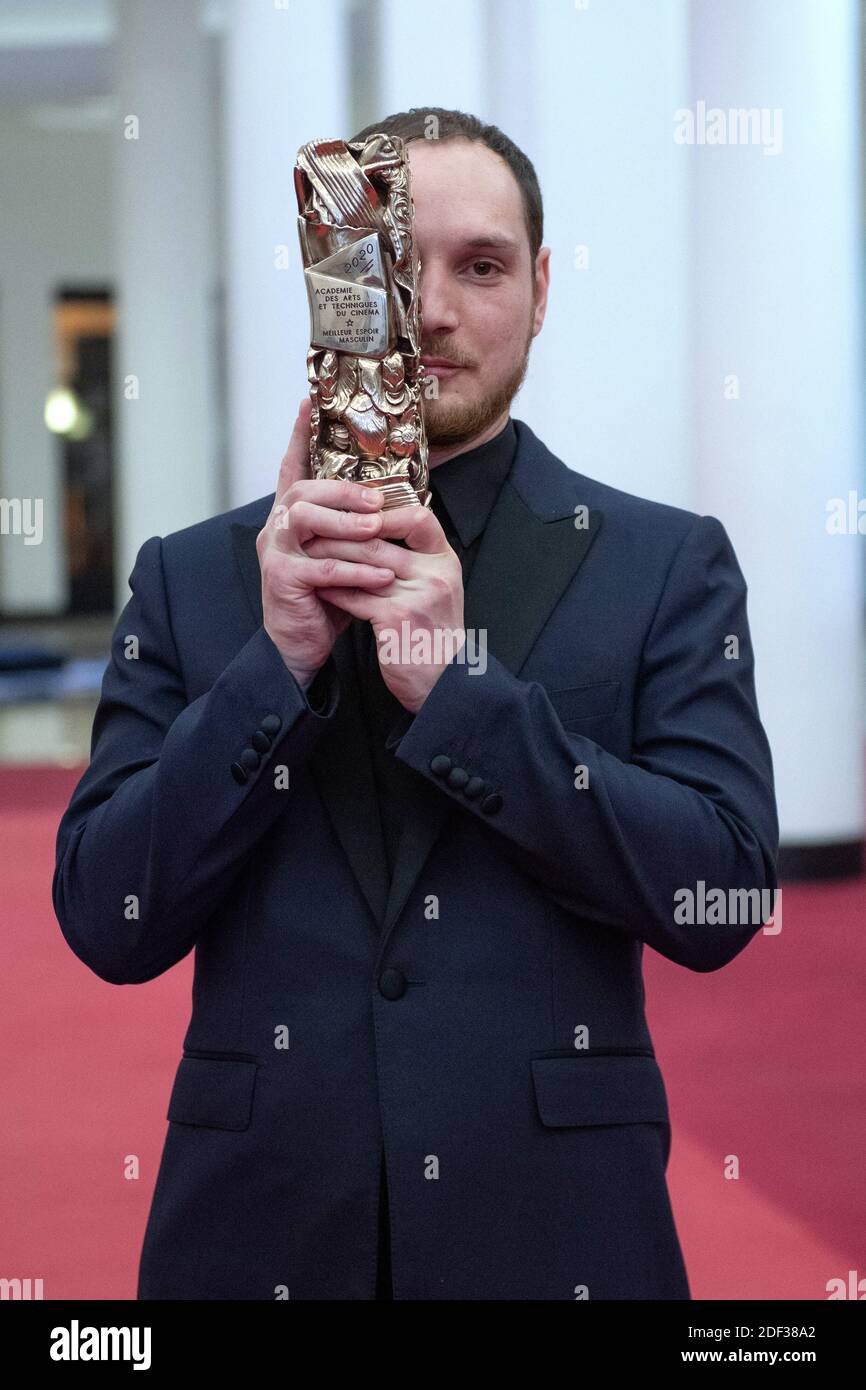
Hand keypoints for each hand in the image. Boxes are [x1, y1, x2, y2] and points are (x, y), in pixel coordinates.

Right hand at [256, 397, 395, 685]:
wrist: (301, 647)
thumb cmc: (326, 598)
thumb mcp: (343, 555)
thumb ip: (355, 526)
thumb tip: (392, 498)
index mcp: (291, 516)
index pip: (292, 466)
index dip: (300, 434)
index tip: (310, 401)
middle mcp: (277, 527)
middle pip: (302, 489)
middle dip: (342, 488)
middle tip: (378, 497)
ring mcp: (275, 552)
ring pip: (307, 521)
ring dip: (347, 523)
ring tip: (378, 528)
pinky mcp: (281, 581)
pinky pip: (322, 569)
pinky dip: (355, 571)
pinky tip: (383, 575)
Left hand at [301, 499, 465, 711]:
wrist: (442, 683)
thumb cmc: (433, 636)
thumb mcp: (435, 592)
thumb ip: (414, 563)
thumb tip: (376, 534)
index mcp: (445, 562)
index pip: (418, 518)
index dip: (384, 512)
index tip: (355, 515)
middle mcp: (435, 574)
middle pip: (379, 539)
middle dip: (341, 533)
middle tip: (313, 528)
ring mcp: (417, 596)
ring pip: (363, 563)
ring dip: (331, 557)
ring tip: (308, 553)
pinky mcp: (396, 619)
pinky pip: (355, 596)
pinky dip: (334, 589)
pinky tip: (318, 585)